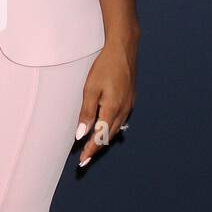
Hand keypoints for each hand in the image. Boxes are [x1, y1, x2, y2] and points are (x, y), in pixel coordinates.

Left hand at [74, 37, 137, 167]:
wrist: (124, 50)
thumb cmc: (105, 67)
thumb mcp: (90, 89)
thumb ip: (86, 113)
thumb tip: (81, 134)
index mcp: (112, 109)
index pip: (100, 137)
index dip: (91, 150)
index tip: (82, 161)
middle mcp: (124, 110)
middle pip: (109, 136)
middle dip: (96, 148)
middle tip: (85, 159)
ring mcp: (129, 105)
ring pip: (116, 129)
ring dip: (104, 140)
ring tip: (93, 148)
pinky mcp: (130, 99)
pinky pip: (121, 120)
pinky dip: (111, 129)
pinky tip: (106, 130)